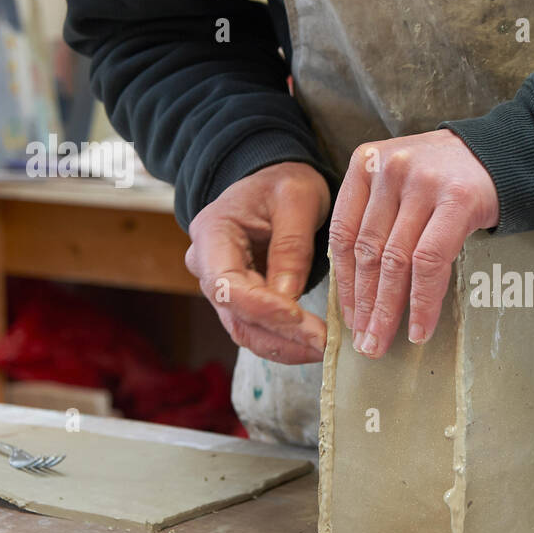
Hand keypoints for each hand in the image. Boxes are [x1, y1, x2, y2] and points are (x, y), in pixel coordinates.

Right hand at [185, 162, 330, 363]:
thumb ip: (291, 245)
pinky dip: (287, 341)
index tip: (298, 317)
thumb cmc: (283, 183)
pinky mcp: (243, 301)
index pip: (225, 284)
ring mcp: (222, 288)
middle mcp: (207, 266)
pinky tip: (316, 345)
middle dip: (281, 334)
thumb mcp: (297, 199)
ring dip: (286, 346)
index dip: (260, 307)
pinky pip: (260, 329)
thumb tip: (288, 296)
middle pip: (237, 315)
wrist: (272, 185)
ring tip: (325, 349)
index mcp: (212, 233)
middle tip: (324, 342)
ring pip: (247, 331)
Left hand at [330, 129, 498, 357]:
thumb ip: (376, 218)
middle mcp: (390, 169)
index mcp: (366, 163)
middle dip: (365, 305)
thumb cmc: (446, 177)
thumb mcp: (400, 184)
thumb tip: (359, 289)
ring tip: (383, 341)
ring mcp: (422, 182)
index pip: (344, 233)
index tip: (350, 317)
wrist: (504, 153)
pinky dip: (424, 302)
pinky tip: (420, 327)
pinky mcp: (456, 199)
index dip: (345, 282)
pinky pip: (430, 262)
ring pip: (396, 260)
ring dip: (388, 310)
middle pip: (368, 251)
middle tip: (365, 342)